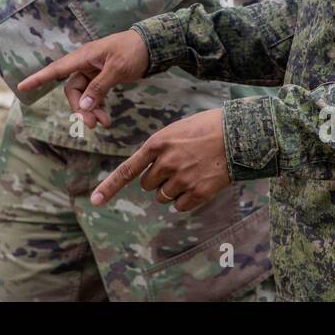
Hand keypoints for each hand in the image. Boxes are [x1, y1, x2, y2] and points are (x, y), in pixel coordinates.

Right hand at [18, 30, 149, 129]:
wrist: (153, 46)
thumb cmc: (133, 51)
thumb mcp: (116, 69)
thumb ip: (99, 87)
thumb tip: (84, 105)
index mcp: (84, 57)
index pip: (56, 69)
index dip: (38, 78)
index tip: (22, 87)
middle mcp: (85, 64)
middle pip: (73, 90)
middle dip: (80, 108)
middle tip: (92, 125)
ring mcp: (94, 72)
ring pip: (85, 96)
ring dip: (91, 110)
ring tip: (104, 124)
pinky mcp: (104, 78)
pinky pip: (95, 95)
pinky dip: (99, 107)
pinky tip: (106, 118)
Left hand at [90, 109, 230, 212]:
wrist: (239, 133)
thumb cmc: (207, 128)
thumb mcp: (176, 131)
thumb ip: (160, 150)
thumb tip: (152, 173)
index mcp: (157, 144)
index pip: (127, 170)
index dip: (109, 187)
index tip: (95, 200)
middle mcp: (166, 163)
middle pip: (148, 185)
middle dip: (157, 180)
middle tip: (177, 166)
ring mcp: (182, 178)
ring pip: (163, 197)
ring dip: (172, 190)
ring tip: (191, 171)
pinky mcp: (198, 192)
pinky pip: (180, 206)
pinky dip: (186, 199)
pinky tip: (199, 182)